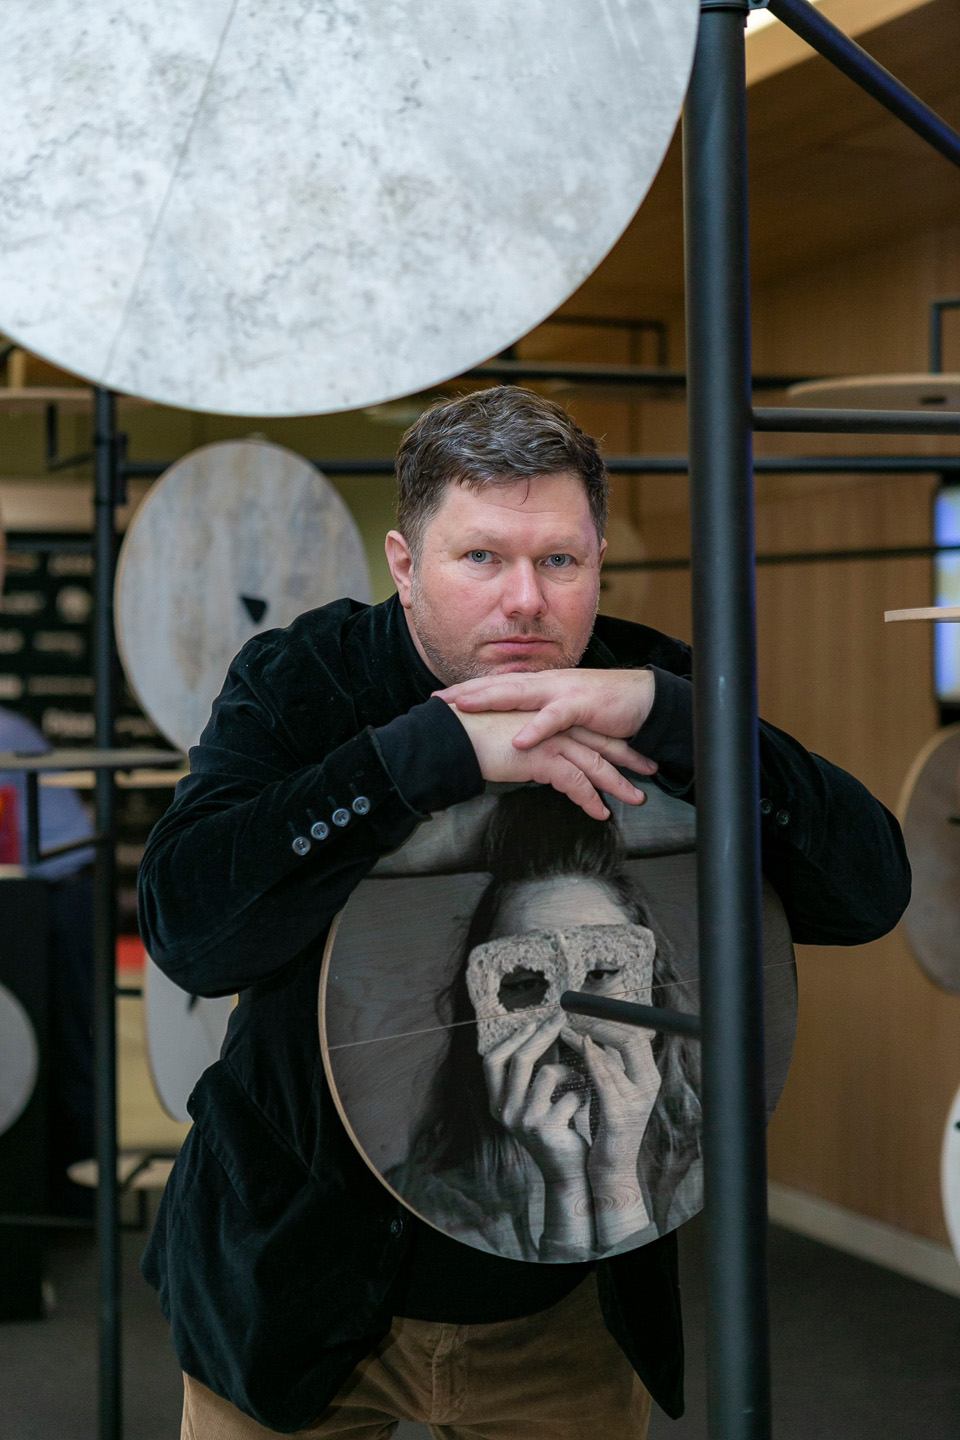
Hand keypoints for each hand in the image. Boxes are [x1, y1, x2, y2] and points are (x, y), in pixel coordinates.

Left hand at [435, 668, 657, 753]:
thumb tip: (513, 731)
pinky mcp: (583, 706)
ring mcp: (563, 692)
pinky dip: (536, 728)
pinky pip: (555, 717)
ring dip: (490, 699)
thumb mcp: (563, 714)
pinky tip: (518, 738)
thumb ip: (539, 718)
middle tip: (437, 699)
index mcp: (540, 686)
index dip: (468, 691)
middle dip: (467, 691)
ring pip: (521, 693)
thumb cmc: (602, 710)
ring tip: (464, 707)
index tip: (438, 699)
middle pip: (500, 685)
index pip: (498, 686)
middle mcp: (547, 684)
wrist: (642, 701)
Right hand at [450, 706, 650, 821]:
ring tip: (636, 800)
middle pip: (601, 744)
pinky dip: (590, 799)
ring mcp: (551, 740)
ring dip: (618, 785)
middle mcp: (555, 726)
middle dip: (628, 760)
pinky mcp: (543, 758)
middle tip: (649, 773)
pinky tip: (600, 813)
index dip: (612, 742)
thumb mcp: (507, 737)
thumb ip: (527, 745)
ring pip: (596, 764)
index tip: (630, 753)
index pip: (588, 729)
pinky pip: (576, 782)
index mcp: (549, 718)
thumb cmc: (472, 734)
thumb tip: (534, 758)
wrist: (454, 734)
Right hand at [483, 1015, 589, 1183]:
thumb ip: (535, 1069)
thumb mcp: (537, 1099)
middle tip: (561, 1019)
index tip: (532, 1022)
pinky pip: (570, 1094)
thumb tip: (543, 1028)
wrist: (567, 1173)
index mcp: (496, 1102)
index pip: (492, 1060)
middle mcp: (504, 1112)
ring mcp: (524, 1122)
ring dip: (570, 1070)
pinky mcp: (547, 1130)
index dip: (511, 1038)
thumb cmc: (555, 1127)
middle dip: (543, 1035)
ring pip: (548, 1073)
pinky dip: (583, 1093)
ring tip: (582, 1078)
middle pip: (519, 1059)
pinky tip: (587, 1103)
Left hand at [571, 1031, 661, 1243]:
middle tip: (572, 1015)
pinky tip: (576, 1046)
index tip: (584, 1009)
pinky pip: (605, 1078)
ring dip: (587, 1035)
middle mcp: (648, 1085)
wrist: (611, 1171)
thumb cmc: (607, 1126)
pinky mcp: (619, 1116)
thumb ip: (608, 1060)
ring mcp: (635, 1101)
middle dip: (599, 1022)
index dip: (610, 1017)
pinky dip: (591, 1057)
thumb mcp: (612, 1088)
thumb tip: (592, 1028)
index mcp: (648, 1076)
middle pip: (631, 1037)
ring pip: (616, 1054)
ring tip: (563, 1027)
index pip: (636, 1033)